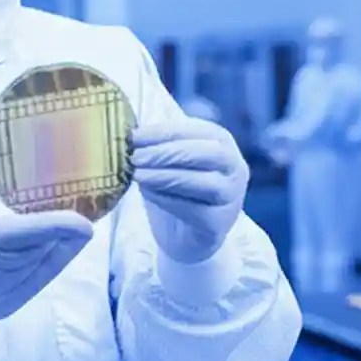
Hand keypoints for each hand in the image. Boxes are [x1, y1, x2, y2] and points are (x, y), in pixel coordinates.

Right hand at [0, 148, 94, 338]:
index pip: (26, 234)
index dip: (59, 226)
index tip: (86, 218)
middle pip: (40, 248)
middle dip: (63, 229)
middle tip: (82, 204)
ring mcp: (0, 295)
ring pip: (43, 266)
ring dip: (60, 245)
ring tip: (75, 222)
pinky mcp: (6, 308)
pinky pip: (38, 282)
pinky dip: (51, 263)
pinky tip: (60, 246)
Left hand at [132, 119, 247, 263]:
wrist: (186, 233)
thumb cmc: (176, 186)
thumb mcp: (168, 159)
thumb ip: (156, 142)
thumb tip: (127, 127)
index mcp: (221, 141)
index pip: (197, 130)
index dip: (165, 132)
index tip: (134, 136)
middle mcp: (234, 167)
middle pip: (209, 154)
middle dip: (169, 153)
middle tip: (136, 157)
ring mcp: (231, 197)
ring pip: (205, 183)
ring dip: (166, 177)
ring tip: (137, 175)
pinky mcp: (219, 223)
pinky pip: (196, 210)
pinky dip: (168, 199)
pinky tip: (147, 193)